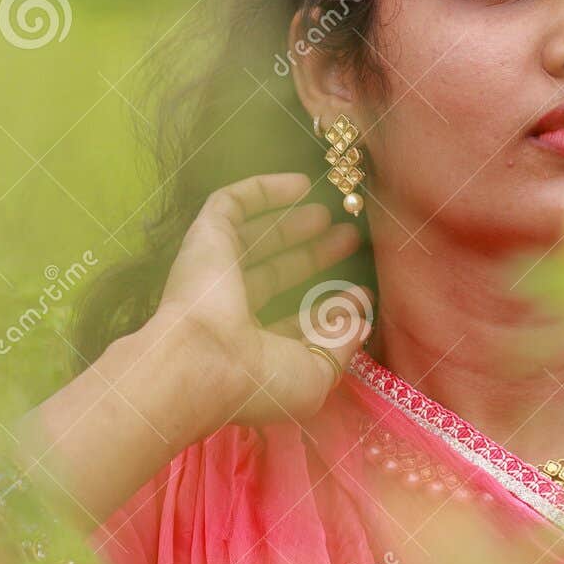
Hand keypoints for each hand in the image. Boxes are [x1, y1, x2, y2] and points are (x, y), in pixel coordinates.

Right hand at [149, 171, 370, 432]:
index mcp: (251, 348)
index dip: (326, 307)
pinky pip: (232, 203)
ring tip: (328, 213)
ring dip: (291, 223)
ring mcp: (215, 271)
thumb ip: (341, 344)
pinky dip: (264, 190)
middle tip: (348, 239)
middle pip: (276, 273)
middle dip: (314, 256)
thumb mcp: (316, 373)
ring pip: (254, 237)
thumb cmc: (259, 380)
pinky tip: (300, 184)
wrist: (202, 361)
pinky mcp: (205, 237)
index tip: (362, 294)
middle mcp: (229, 309)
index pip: (292, 319)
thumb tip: (358, 318)